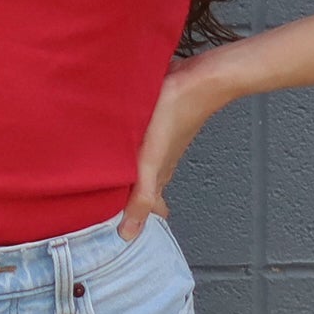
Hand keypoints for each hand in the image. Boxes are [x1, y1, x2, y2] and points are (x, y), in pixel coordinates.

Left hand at [116, 54, 225, 241]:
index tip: (124, 230)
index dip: (138, 218)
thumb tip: (129, 233)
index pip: (150, 205)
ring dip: (131, 171)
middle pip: (148, 184)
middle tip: (114, 204)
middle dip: (132, 196)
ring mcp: (162, 138)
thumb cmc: (176, 115)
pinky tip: (124, 138)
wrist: (200, 79)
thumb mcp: (150, 161)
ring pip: (146, 162)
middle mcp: (162, 158)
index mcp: (159, 173)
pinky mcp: (159, 118)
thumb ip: (141, 196)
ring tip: (114, 175)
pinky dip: (134, 147)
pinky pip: (145, 140)